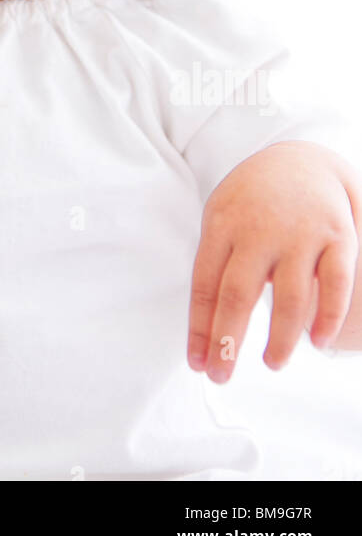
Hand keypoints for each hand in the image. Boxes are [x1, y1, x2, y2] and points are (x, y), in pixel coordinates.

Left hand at [187, 141, 359, 381]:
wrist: (301, 159)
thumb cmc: (252, 203)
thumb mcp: (222, 219)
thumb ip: (214, 265)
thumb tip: (205, 329)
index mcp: (222, 225)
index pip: (204, 284)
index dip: (200, 329)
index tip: (198, 365)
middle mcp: (259, 229)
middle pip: (238, 293)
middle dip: (228, 341)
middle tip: (223, 377)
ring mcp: (300, 232)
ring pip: (289, 296)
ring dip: (280, 338)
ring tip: (272, 363)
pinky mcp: (337, 235)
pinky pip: (335, 282)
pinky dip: (327, 316)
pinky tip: (318, 342)